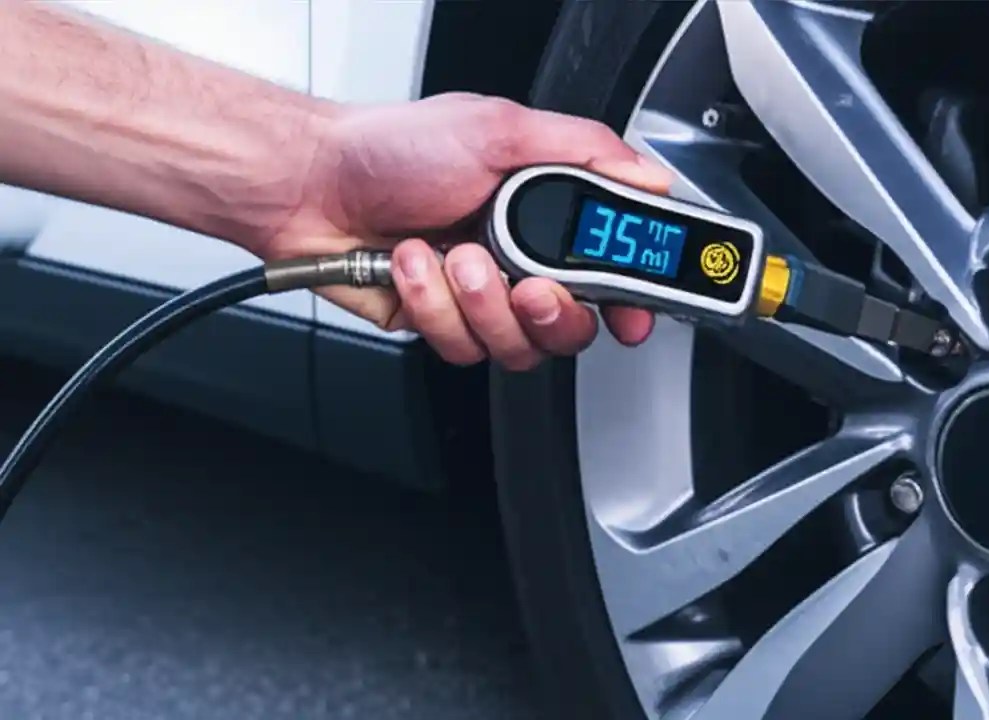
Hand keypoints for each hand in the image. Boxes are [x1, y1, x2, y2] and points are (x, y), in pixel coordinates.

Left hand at [259, 93, 672, 369]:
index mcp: (546, 211)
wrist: (310, 185)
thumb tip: (648, 174)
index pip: (612, 268)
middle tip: (527, 283)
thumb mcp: (501, 129)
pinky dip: (433, 305)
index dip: (629, 298)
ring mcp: (481, 297)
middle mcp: (520, 259)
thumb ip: (585, 150)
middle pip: (573, 324)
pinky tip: (414, 265)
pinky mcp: (442, 323)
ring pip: (518, 345)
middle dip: (549, 309)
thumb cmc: (391, 148)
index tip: (630, 311)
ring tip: (449, 253)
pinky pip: (462, 346)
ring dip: (480, 301)